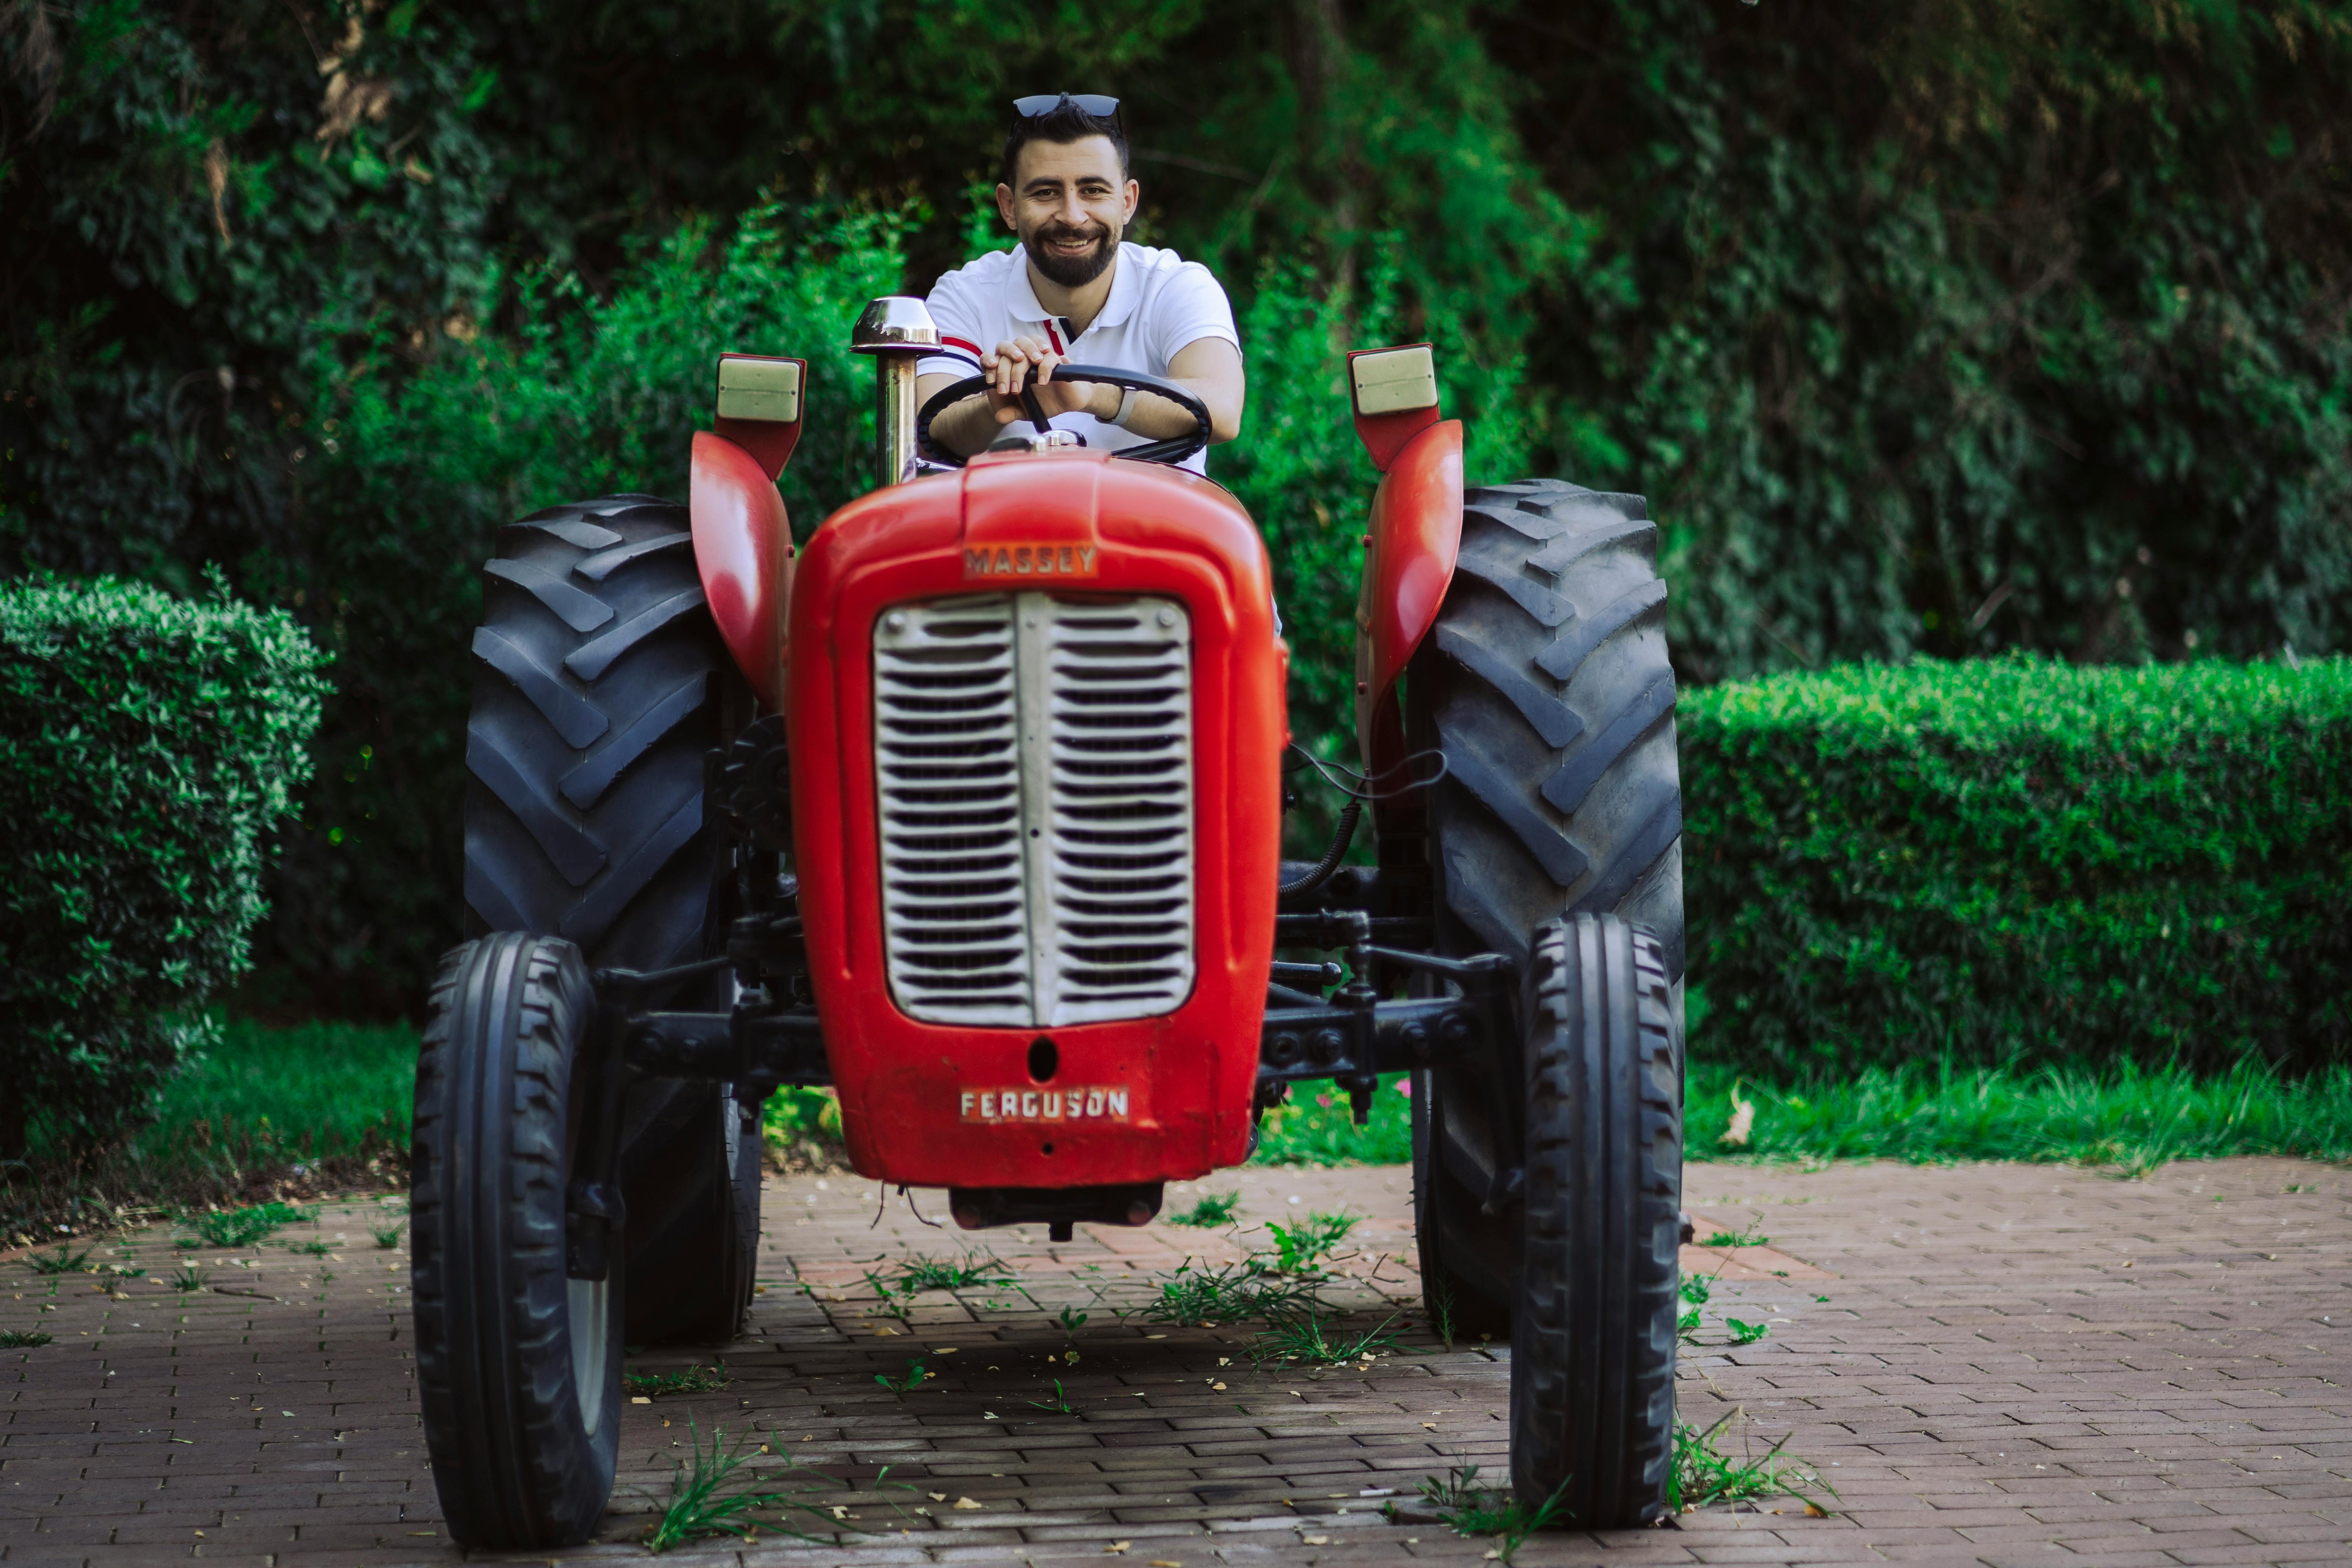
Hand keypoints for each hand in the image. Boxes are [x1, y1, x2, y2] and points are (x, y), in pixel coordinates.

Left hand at [979, 336, 1115, 424]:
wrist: (1068, 402)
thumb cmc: (1044, 402)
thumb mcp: (1024, 412)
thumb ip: (1011, 413)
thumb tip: (999, 417)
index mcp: (1008, 366)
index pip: (992, 356)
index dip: (988, 364)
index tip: (991, 381)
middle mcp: (1020, 356)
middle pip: (1005, 347)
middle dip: (1005, 370)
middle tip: (1010, 390)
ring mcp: (1037, 355)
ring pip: (1024, 342)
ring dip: (1021, 361)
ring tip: (1025, 380)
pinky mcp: (1055, 358)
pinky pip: (1048, 355)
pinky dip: (1044, 367)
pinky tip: (1042, 381)